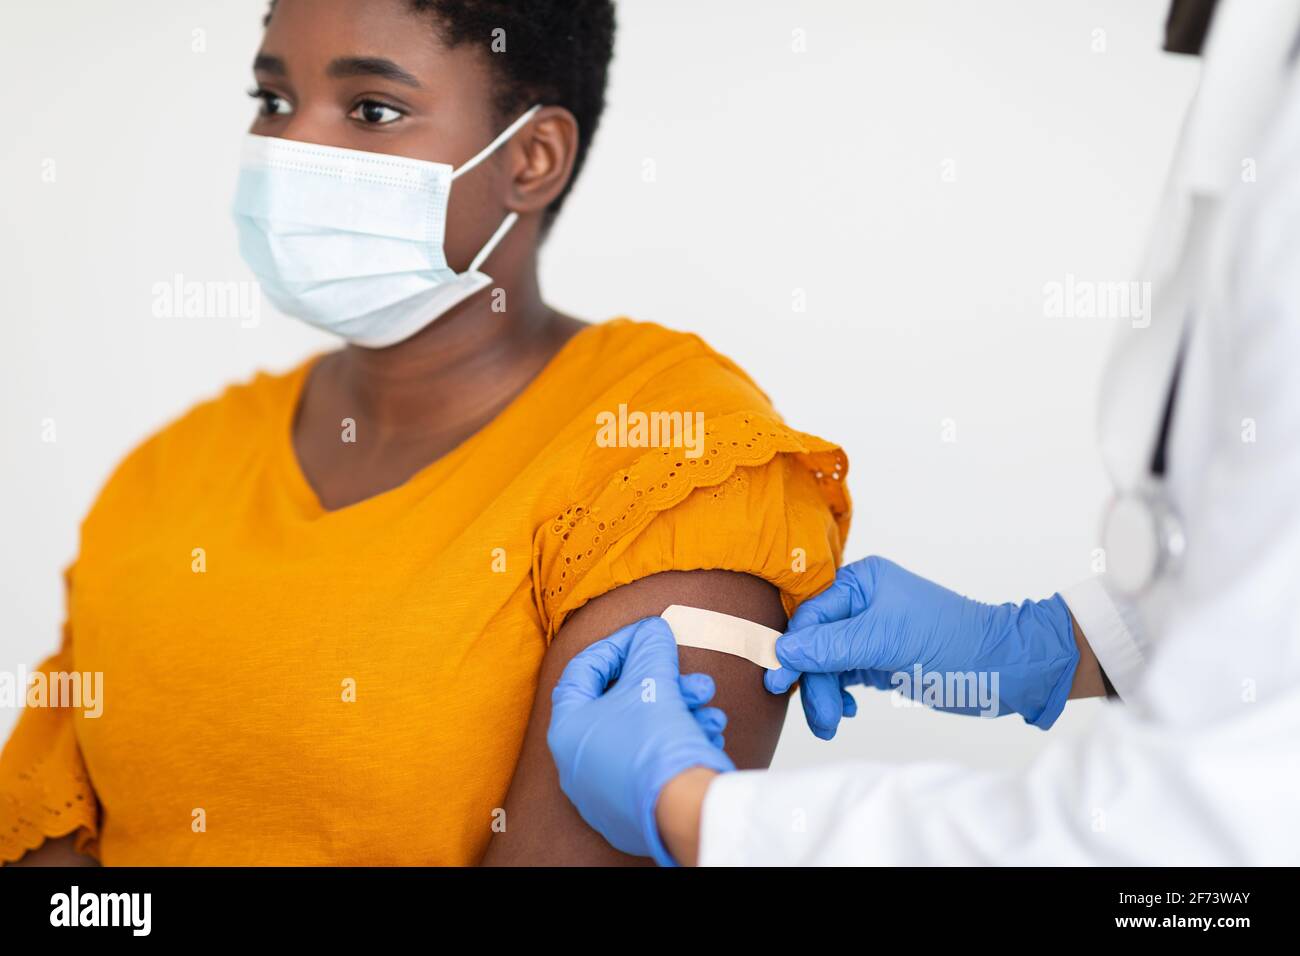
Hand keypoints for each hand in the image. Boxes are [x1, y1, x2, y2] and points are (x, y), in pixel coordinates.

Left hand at [547, 616, 734, 864]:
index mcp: (567, 728)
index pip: (582, 671)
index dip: (616, 645)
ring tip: (710, 712)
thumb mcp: (654, 681)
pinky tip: (708, 735)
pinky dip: (676, 743)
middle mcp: (576, 762)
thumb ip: (650, 648)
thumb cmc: (656, 744)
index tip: (647, 636)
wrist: (683, 810)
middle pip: (620, 704)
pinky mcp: (626, 808)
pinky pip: (649, 762)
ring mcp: (599, 789)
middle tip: (694, 681)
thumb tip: (652, 631)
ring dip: (679, 714)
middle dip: (664, 685)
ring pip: (640, 733)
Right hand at [765, 557, 1079, 737]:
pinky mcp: (877, 658)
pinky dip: (838, 695)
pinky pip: (841, 675)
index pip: (811, 615)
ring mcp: (868, 632)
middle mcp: (861, 602)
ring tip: (833, 723)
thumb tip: (784, 651)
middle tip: (822, 718)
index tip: (779, 681)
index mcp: (862, 582)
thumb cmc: (953, 643)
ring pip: (825, 664)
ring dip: (824, 695)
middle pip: (814, 643)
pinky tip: (847, 711)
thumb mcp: (887, 642)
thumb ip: (832, 646)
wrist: (1002, 668)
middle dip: (814, 681)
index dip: (794, 650)